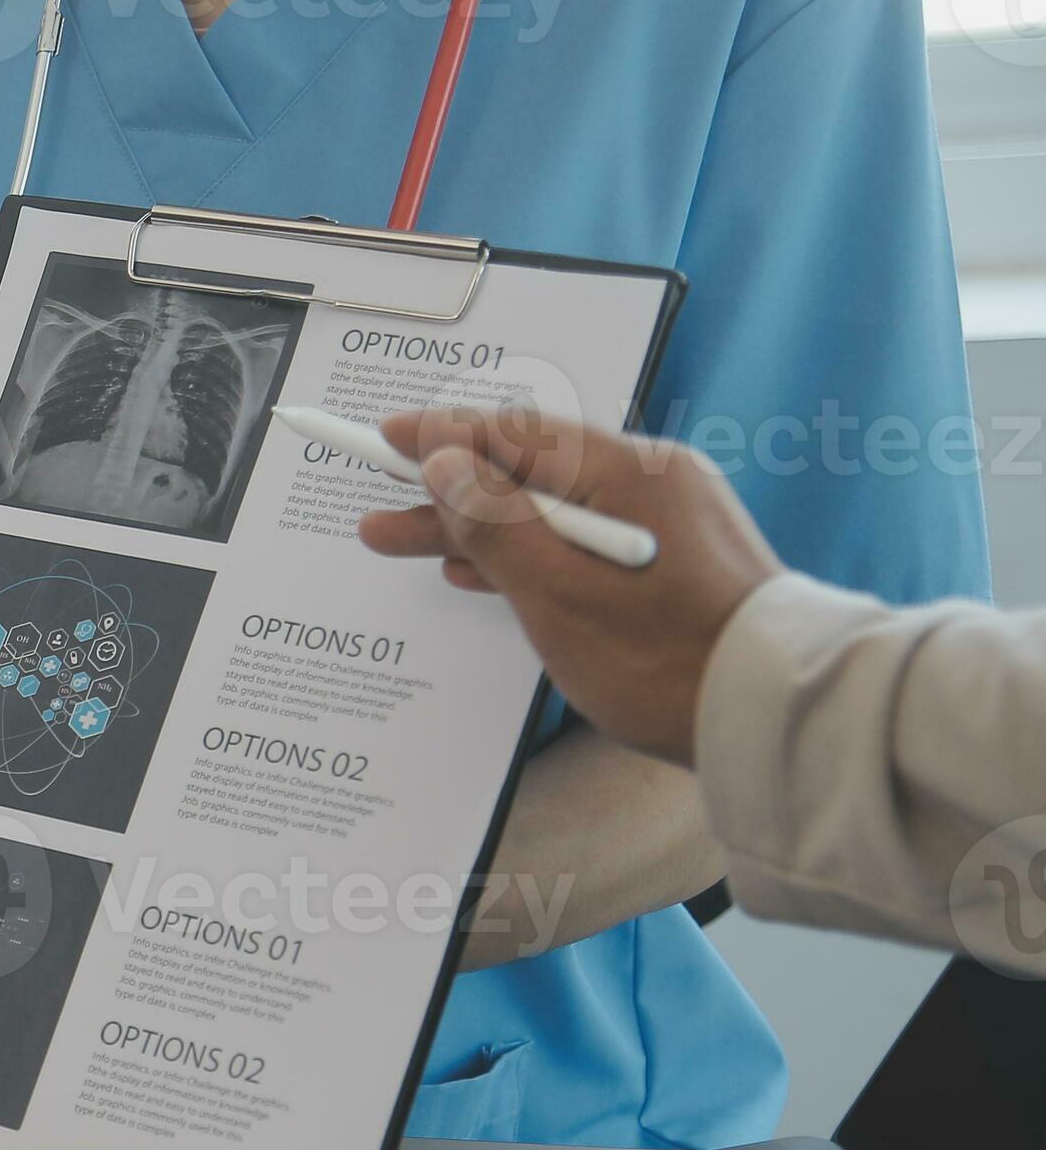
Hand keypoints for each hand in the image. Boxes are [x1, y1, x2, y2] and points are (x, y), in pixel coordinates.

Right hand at [358, 407, 785, 764]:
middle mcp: (651, 484)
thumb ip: (494, 524)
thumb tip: (446, 462)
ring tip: (408, 544)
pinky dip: (525, 554)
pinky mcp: (668, 566)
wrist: (771, 715)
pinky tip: (479, 573)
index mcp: (630, 474)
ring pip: (550, 514)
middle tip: (379, 513)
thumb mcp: (558, 593)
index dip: (443, 436)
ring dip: (477, 530)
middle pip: (529, 476)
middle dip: (447, 495)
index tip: (386, 435)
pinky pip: (579, 543)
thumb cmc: (664, 662)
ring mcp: (664, 524)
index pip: (517, 435)